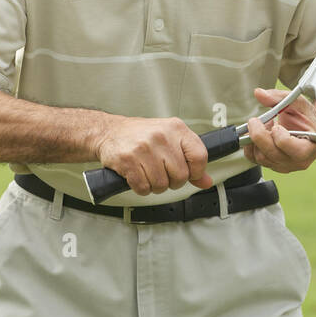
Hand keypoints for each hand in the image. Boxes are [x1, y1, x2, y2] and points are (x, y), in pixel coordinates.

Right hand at [95, 116, 214, 195]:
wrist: (110, 132)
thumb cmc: (142, 136)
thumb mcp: (171, 140)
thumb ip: (190, 159)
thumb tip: (205, 181)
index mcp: (176, 128)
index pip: (200, 156)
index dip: (196, 171)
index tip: (189, 173)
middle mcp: (161, 136)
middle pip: (180, 175)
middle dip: (172, 181)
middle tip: (163, 173)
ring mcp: (144, 148)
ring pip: (161, 184)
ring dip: (155, 186)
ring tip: (149, 173)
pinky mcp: (128, 160)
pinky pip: (143, 187)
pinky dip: (142, 188)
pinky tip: (138, 176)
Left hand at [242, 87, 315, 172]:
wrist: (307, 127)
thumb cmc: (306, 116)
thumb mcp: (297, 103)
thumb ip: (279, 97)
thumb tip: (259, 93)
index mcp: (311, 147)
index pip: (294, 150)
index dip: (280, 136)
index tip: (275, 123)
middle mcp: (298, 161)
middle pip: (271, 153)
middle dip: (259, 135)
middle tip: (255, 120)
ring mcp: (284, 165)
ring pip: (261, 157)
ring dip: (256, 139)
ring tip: (265, 125)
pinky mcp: (272, 165)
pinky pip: (254, 159)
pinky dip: (250, 146)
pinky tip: (259, 134)